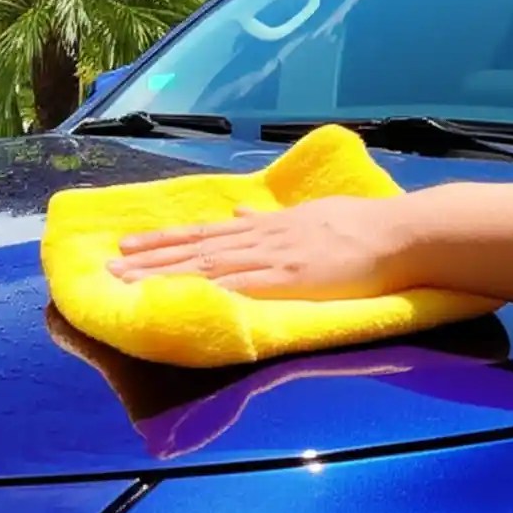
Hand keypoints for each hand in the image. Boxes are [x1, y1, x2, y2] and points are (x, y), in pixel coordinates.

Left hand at [106, 196, 414, 299]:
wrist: (403, 233)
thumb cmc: (362, 227)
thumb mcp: (308, 215)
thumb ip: (269, 221)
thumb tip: (238, 216)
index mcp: (266, 228)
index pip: (203, 235)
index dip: (163, 241)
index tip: (128, 245)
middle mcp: (262, 239)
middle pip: (194, 249)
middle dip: (149, 258)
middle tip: (109, 265)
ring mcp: (274, 259)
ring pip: (207, 265)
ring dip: (164, 273)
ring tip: (126, 279)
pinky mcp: (292, 280)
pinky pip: (242, 287)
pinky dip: (208, 291)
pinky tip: (180, 297)